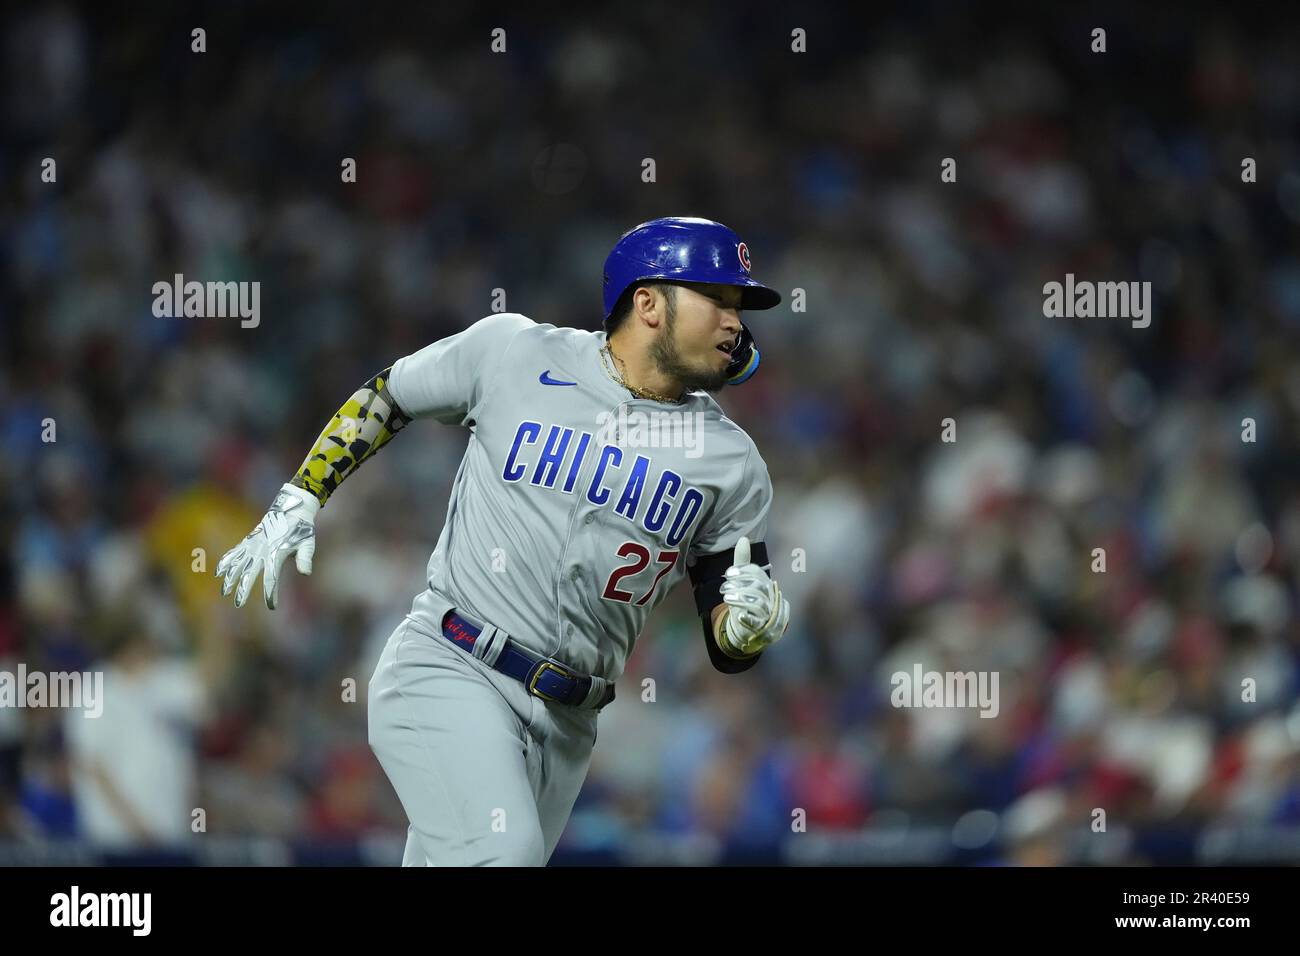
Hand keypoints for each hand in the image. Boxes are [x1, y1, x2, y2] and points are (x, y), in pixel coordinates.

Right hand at [215, 483, 317, 608]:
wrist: (291, 509)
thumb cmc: (302, 529)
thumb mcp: (308, 543)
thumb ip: (305, 558)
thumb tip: (306, 573)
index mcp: (277, 553)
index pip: (272, 578)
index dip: (271, 593)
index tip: (271, 606)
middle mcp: (262, 550)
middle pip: (249, 574)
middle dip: (243, 590)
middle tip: (239, 605)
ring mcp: (254, 545)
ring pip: (238, 564)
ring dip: (230, 578)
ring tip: (224, 592)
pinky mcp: (249, 540)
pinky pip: (235, 552)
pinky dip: (226, 561)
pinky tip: (218, 572)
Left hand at [716, 536, 789, 657]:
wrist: (752, 627)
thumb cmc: (748, 599)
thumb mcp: (743, 580)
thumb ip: (743, 561)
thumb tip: (743, 539)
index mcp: (765, 583)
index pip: (757, 574)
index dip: (743, 572)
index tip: (728, 574)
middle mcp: (769, 597)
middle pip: (758, 587)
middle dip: (739, 585)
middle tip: (724, 588)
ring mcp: (767, 612)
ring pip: (758, 603)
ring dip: (741, 599)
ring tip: (727, 598)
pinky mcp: (761, 627)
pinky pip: (757, 622)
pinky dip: (749, 619)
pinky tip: (740, 616)